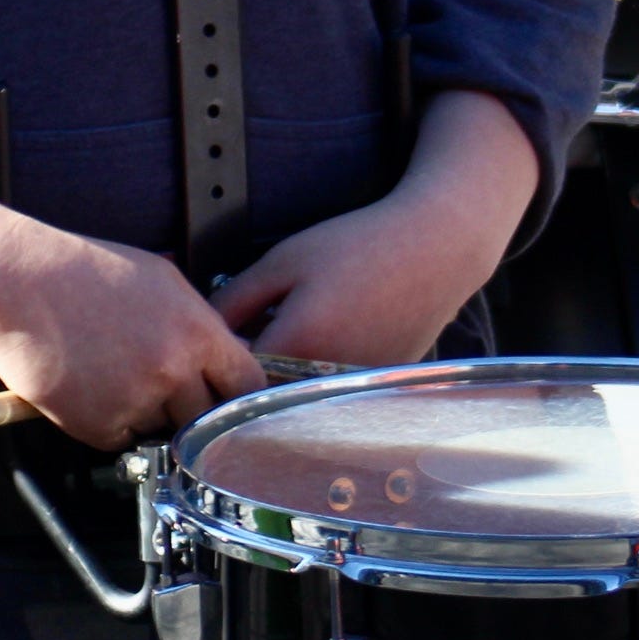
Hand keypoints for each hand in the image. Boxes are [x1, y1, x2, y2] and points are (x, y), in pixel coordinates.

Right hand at [0, 225, 264, 449]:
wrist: (10, 280)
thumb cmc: (77, 268)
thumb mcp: (157, 278)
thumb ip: (198, 322)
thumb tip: (222, 354)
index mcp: (197, 333)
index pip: (247, 388)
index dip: (236, 396)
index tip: (226, 398)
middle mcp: (173, 371)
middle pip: (208, 419)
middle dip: (190, 408)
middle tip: (159, 385)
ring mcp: (135, 400)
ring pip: (161, 429)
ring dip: (144, 413)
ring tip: (108, 372)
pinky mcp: (96, 424)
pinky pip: (119, 438)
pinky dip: (106, 420)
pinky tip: (86, 384)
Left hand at [210, 91, 535, 367]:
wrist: (436, 251)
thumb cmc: (355, 246)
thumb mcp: (282, 261)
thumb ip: (236, 300)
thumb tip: (202, 329)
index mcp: (299, 343)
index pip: (235, 372)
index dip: (218, 356)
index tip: (214, 336)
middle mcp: (328, 376)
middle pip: (266, 390)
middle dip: (248, 367)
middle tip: (249, 331)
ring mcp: (356, 385)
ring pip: (298, 393)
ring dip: (282, 372)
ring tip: (294, 327)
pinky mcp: (375, 386)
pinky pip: (328, 389)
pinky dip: (315, 371)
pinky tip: (325, 334)